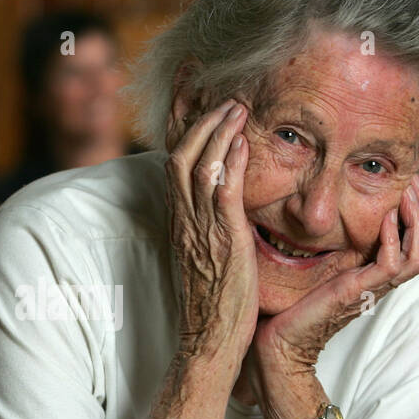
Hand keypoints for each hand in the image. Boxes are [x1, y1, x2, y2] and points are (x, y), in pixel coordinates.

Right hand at [163, 93, 256, 360]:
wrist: (212, 340)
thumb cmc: (217, 302)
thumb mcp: (210, 252)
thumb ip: (213, 220)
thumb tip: (227, 192)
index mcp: (181, 219)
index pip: (174, 157)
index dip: (179, 118)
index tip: (189, 85)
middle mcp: (185, 219)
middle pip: (178, 151)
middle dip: (190, 110)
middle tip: (204, 78)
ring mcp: (201, 229)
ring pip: (197, 165)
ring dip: (217, 130)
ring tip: (235, 102)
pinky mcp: (223, 242)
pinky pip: (222, 193)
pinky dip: (231, 161)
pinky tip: (245, 139)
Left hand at [249, 175, 418, 392]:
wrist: (280, 341)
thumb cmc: (294, 304)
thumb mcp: (322, 265)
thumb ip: (337, 245)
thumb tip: (334, 212)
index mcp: (376, 274)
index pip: (418, 242)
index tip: (410, 182)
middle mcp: (381, 282)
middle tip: (414, 180)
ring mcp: (372, 288)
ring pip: (418, 256)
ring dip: (417, 221)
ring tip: (407, 193)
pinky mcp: (357, 292)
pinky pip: (390, 266)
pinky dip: (393, 239)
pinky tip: (385, 218)